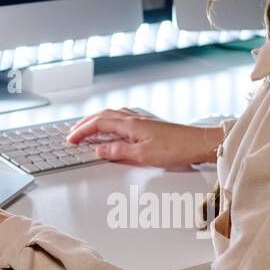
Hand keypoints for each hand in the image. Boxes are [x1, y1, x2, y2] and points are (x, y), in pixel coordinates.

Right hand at [65, 108, 221, 167]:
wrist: (199, 143)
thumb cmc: (176, 148)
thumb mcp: (143, 155)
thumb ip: (119, 151)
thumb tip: (99, 150)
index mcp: (130, 124)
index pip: (98, 124)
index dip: (82, 131)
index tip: (70, 139)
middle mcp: (134, 118)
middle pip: (102, 116)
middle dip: (84, 123)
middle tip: (72, 132)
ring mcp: (142, 120)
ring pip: (111, 114)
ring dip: (96, 120)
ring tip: (87, 127)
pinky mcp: (148, 124)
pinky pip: (122, 116)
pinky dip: (110, 119)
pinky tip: (113, 125)